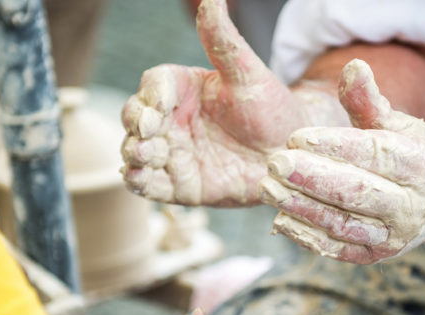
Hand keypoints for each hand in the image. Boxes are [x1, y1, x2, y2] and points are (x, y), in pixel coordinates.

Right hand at [120, 0, 341, 206]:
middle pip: (135, 118)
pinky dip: (138, 182)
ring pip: (137, 151)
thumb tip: (211, 0)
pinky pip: (150, 186)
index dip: (152, 95)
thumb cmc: (270, 109)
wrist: (290, 155)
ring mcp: (172, 153)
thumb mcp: (249, 74)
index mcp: (182, 89)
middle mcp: (171, 121)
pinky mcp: (179, 185)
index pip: (154, 86)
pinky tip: (138, 179)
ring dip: (134, 152)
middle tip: (146, 132)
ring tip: (143, 154)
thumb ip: (224, 42)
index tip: (159, 105)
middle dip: (135, 124)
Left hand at [259, 59, 424, 263]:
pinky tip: (281, 220)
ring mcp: (394, 235)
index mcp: (421, 165)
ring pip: (344, 224)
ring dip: (302, 208)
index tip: (296, 136)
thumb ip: (368, 101)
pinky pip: (339, 249)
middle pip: (356, 192)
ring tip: (268, 189)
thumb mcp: (397, 124)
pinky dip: (308, 237)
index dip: (334, 147)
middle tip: (274, 162)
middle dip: (312, 178)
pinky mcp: (376, 256)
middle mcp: (411, 205)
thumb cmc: (412, 153)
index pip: (373, 154)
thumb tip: (353, 65)